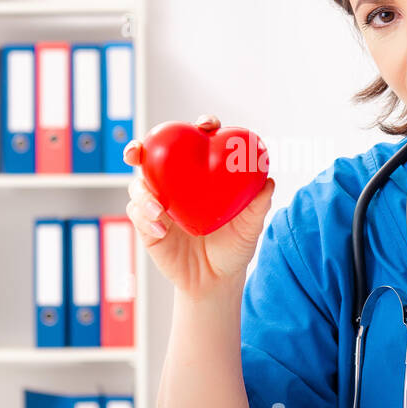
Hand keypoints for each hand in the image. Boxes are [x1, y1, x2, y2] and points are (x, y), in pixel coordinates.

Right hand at [123, 113, 275, 298]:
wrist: (215, 281)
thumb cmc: (233, 247)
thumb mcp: (249, 228)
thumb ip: (257, 206)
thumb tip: (269, 182)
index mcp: (201, 174)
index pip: (198, 141)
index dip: (201, 126)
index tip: (205, 126)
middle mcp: (176, 182)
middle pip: (152, 156)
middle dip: (140, 147)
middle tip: (138, 151)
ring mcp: (158, 202)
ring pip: (139, 185)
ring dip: (144, 193)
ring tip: (160, 209)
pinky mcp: (147, 224)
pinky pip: (137, 214)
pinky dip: (145, 218)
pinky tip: (160, 229)